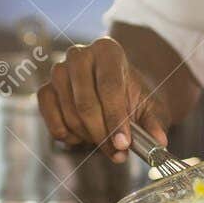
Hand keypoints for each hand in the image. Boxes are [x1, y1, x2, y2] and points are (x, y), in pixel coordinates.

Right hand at [37, 37, 166, 160]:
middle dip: (102, 134)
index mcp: (107, 50)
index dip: (116, 119)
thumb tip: (158, 142)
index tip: (124, 144)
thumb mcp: (150, 108)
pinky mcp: (45, 90)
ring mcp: (58, 72)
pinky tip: (84, 136)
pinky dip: (68, 136)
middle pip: (86, 103)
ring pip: (70, 115)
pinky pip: (52, 121)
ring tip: (105, 142)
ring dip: (88, 137)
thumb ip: (155, 124)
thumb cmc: (132, 97)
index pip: (109, 86)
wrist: (114, 89)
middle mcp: (79, 55)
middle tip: (117, 153)